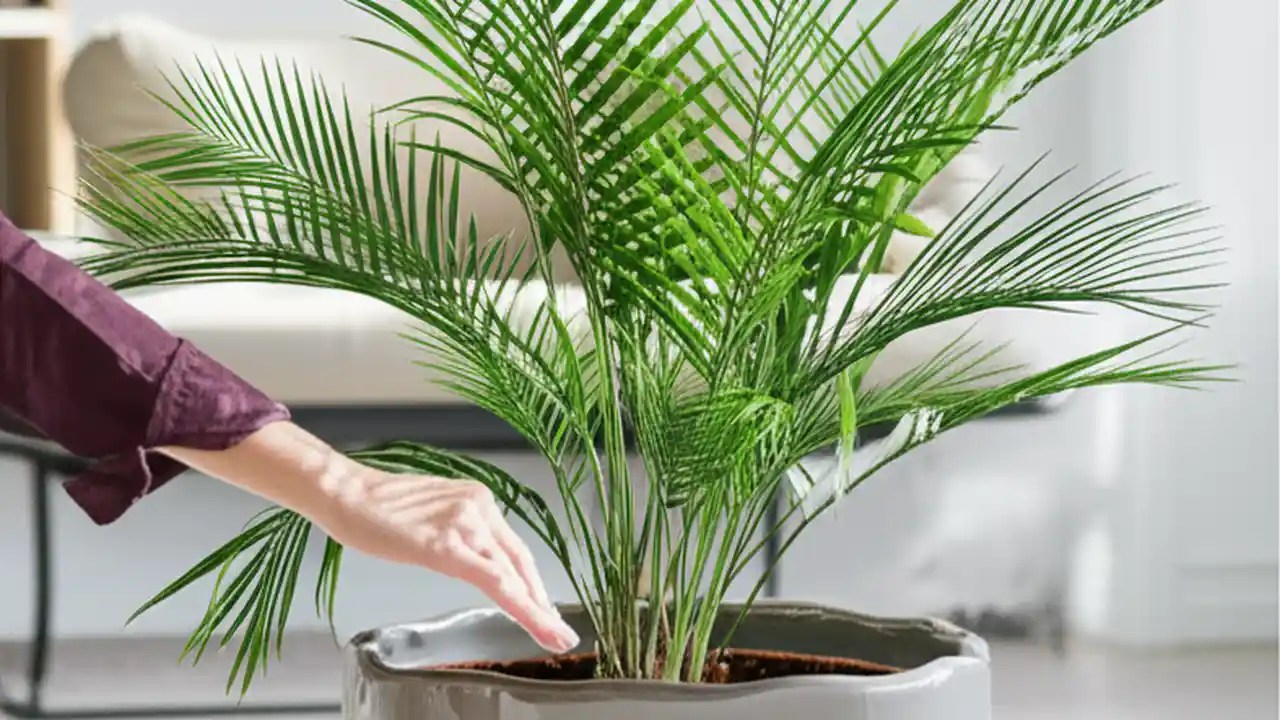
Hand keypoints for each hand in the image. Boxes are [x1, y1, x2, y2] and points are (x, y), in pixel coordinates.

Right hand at [160, 421, 578, 653]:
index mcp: (478, 501)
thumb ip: (461, 539)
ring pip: (509, 573)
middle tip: (562, 633)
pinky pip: (488, 576)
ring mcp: (463, 522)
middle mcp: (479, 507)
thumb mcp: (434, 520)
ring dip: (533, 609)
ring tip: (551, 635)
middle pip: (520, 562)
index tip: (549, 613)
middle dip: (543, 603)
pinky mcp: (443, 542)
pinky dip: (513, 599)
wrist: (347, 493)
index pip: (514, 551)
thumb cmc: (381, 510)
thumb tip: (476, 566)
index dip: (534, 584)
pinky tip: (528, 617)